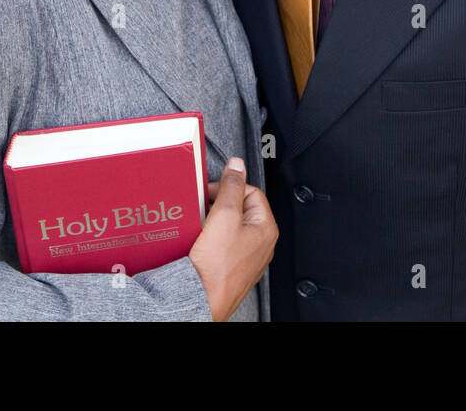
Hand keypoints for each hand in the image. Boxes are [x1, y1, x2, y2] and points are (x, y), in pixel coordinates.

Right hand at [188, 157, 277, 320]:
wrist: (200, 300)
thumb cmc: (215, 268)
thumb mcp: (223, 215)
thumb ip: (231, 186)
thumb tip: (237, 165)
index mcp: (266, 228)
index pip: (251, 191)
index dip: (229, 188)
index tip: (212, 192)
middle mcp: (261, 244)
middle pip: (239, 209)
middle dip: (219, 205)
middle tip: (204, 209)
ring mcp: (246, 257)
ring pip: (229, 227)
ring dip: (213, 222)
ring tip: (200, 227)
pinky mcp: (231, 267)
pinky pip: (222, 244)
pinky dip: (210, 239)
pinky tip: (199, 242)